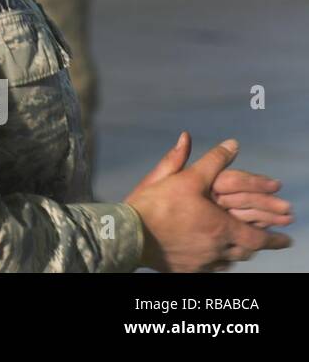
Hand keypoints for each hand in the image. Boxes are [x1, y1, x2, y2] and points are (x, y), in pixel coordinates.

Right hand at [126, 135, 292, 271]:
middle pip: (245, 251)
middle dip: (256, 245)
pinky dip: (216, 262)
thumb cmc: (156, 204)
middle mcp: (216, 249)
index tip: (286, 239)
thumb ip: (211, 161)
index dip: (274, 239)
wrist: (128, 233)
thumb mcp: (184, 177)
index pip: (258, 238)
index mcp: (220, 227)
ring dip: (236, 253)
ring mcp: (201, 262)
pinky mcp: (185, 270)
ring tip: (238, 247)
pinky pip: (210, 268)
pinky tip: (212, 256)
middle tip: (266, 241)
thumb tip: (232, 144)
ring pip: (228, 261)